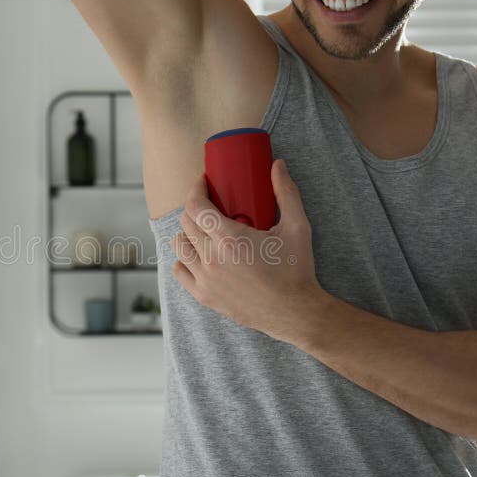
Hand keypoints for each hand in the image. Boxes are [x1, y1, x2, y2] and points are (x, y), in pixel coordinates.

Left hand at [170, 158, 324, 342]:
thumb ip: (286, 193)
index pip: (196, 206)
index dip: (196, 189)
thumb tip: (278, 164)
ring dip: (188, 233)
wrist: (294, 312)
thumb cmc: (296, 269)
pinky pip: (179, 271)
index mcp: (230, 238)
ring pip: (179, 246)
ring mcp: (205, 279)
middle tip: (209, 205)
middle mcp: (211, 258)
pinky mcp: (204, 296)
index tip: (204, 183)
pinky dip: (184, 259)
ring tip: (204, 231)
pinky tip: (197, 255)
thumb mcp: (297, 226)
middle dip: (195, 208)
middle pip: (186, 223)